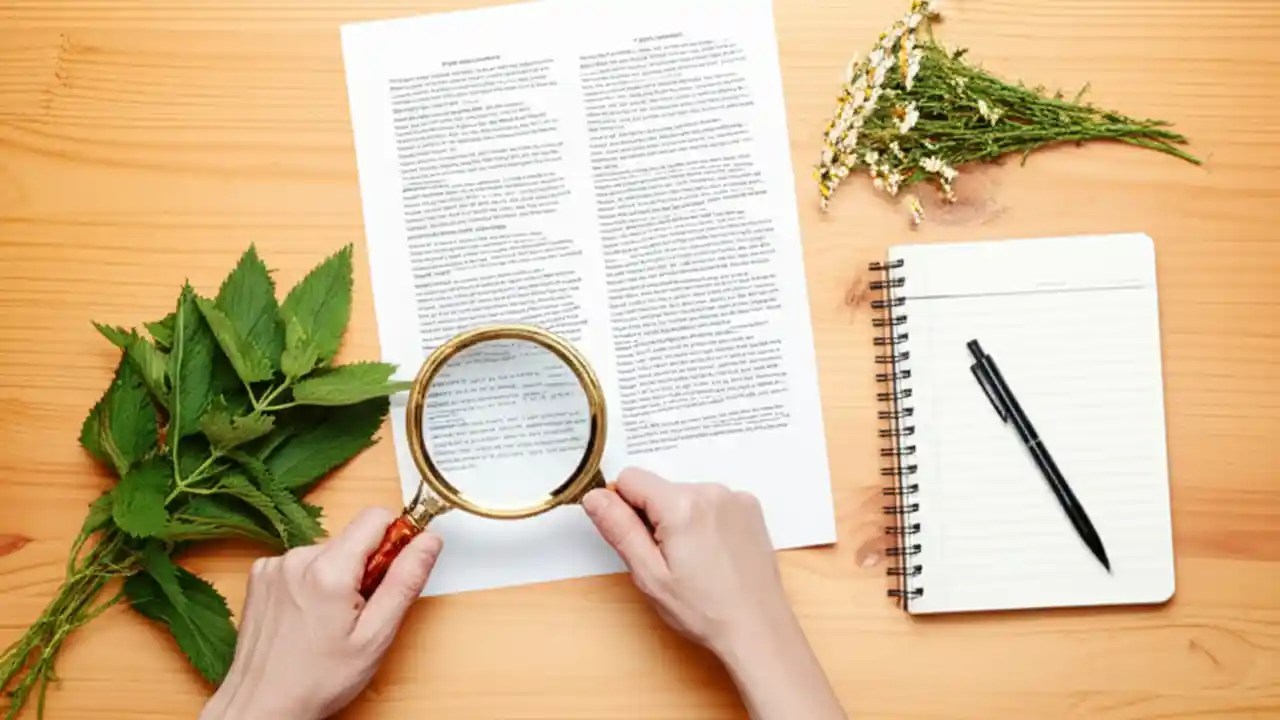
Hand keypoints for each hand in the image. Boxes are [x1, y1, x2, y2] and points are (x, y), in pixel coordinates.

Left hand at [200, 508, 442, 719]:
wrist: (262, 705)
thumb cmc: (318, 679)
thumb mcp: (375, 636)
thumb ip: (405, 581)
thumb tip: (429, 541)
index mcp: (328, 571)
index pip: (376, 517)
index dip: (395, 539)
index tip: (394, 570)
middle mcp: (297, 558)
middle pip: (351, 538)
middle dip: (365, 566)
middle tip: (359, 611)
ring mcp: (274, 565)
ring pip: (327, 551)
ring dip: (336, 576)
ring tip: (329, 619)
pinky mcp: (260, 574)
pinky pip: (301, 562)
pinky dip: (311, 581)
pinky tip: (307, 615)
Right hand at [582, 468, 845, 719]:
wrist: (757, 628)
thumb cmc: (704, 610)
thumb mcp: (650, 575)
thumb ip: (619, 528)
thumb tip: (594, 496)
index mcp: (682, 505)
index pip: (630, 479)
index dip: (624, 508)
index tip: (638, 540)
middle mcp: (711, 491)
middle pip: (659, 489)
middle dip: (655, 517)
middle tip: (669, 560)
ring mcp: (735, 497)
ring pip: (685, 495)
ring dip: (681, 519)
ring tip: (695, 560)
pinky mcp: (750, 507)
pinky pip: (711, 502)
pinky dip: (706, 521)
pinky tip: (714, 553)